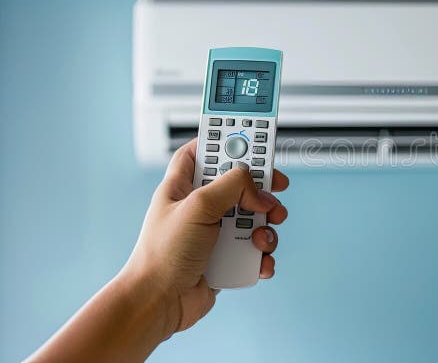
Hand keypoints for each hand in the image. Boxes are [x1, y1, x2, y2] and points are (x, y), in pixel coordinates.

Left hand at [122, 138, 288, 334]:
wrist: (159, 304)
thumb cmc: (162, 256)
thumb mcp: (197, 206)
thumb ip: (232, 186)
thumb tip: (259, 189)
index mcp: (184, 186)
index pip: (205, 150)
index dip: (226, 140)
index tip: (252, 137)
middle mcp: (201, 206)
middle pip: (241, 183)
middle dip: (262, 188)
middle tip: (275, 189)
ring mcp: (216, 232)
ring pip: (255, 218)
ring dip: (267, 227)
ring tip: (262, 237)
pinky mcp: (228, 257)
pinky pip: (256, 250)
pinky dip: (263, 255)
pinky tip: (259, 261)